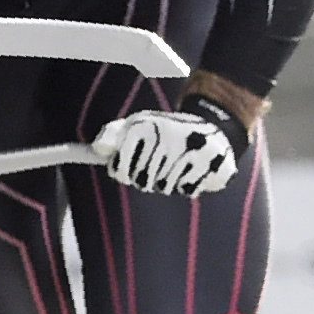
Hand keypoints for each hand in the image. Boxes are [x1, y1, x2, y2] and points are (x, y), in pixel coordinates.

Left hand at [92, 96, 246, 197]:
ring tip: (176, 163)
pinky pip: (187, 189)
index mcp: (145, 127)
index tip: (130, 164)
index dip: (123, 172)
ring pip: (164, 187)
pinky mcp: (212, 163)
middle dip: (146, 177)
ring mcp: (191, 150)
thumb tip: (99, 148)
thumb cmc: (165, 131)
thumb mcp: (136, 125)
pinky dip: (187, 184)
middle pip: (141, 182)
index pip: (120, 170)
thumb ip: (112, 136)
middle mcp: (168, 136)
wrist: (214, 124)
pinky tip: (192, 168)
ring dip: (167, 182)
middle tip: (158, 162)